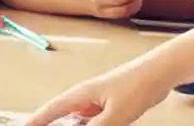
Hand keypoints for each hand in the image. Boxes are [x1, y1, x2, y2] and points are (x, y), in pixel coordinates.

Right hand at [26, 63, 170, 125]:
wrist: (159, 73)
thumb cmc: (138, 85)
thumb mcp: (116, 114)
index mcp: (80, 95)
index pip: (48, 112)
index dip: (33, 123)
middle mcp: (83, 99)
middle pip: (58, 119)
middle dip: (49, 125)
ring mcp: (94, 105)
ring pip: (75, 123)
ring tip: (67, 125)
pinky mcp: (106, 110)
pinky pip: (90, 124)